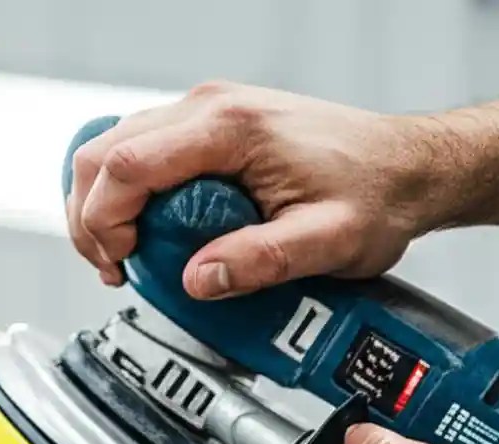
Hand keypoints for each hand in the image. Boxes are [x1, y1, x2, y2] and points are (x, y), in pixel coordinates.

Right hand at [67, 81, 435, 297]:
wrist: (408, 166)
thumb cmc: (375, 195)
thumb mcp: (330, 241)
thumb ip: (263, 261)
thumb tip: (196, 281)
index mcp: (229, 129)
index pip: (125, 164)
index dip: (103, 220)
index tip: (122, 263)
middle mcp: (208, 108)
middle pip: (102, 152)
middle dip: (90, 217)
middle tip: (115, 267)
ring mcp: (203, 112)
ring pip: (110, 149)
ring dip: (102, 206)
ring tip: (126, 256)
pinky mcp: (205, 125)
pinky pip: (137, 153)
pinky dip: (123, 194)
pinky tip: (143, 231)